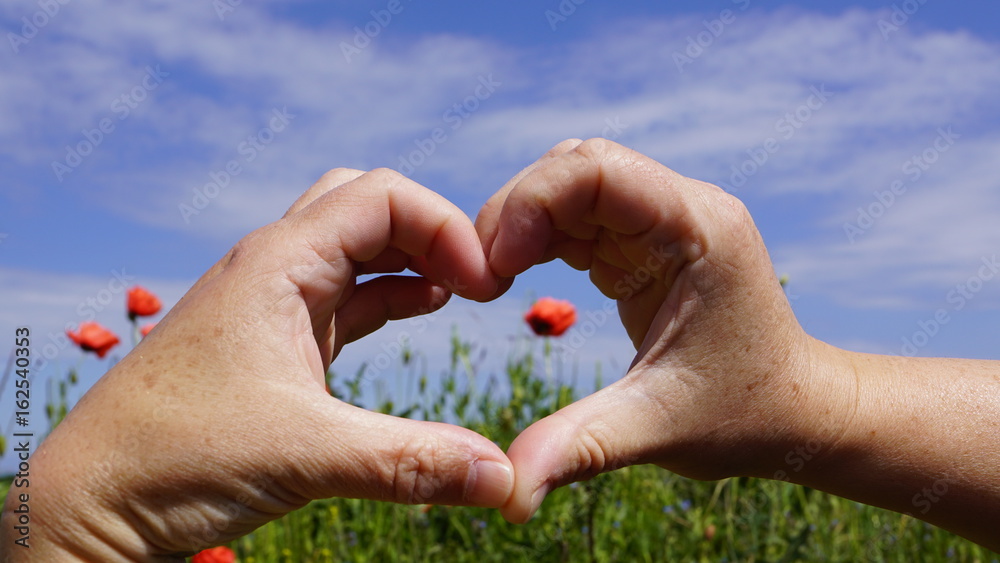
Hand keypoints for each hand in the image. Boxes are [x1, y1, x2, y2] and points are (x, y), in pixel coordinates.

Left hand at [11, 169, 514, 559]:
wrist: (93, 502)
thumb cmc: (174, 459)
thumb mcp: (308, 455)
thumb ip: (413, 462)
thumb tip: (507, 479)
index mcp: (279, 261)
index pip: (383, 196)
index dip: (446, 226)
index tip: (486, 284)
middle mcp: (276, 268)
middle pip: (368, 206)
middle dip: (430, 230)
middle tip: (476, 278)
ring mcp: (274, 304)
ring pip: (358, 250)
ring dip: (413, 260)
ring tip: (465, 291)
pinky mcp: (277, 343)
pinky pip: (347, 298)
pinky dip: (392, 296)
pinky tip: (423, 309)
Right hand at [477, 139, 854, 522]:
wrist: (795, 415)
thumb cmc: (744, 416)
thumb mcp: (658, 427)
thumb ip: (579, 445)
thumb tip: (504, 493)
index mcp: (698, 228)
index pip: (598, 169)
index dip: (531, 202)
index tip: (497, 266)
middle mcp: (682, 210)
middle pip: (575, 167)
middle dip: (516, 212)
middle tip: (482, 277)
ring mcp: (663, 223)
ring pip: (570, 185)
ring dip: (522, 224)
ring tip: (493, 280)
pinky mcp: (646, 245)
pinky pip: (578, 217)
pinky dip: (539, 239)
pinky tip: (516, 277)